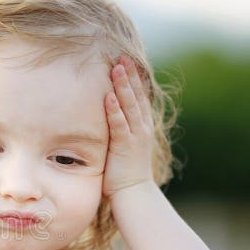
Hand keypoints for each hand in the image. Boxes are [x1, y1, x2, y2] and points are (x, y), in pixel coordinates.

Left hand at [102, 54, 155, 198]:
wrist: (134, 194)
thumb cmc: (125, 172)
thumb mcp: (124, 146)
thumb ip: (119, 130)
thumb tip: (107, 117)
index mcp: (142, 126)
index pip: (139, 97)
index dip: (134, 78)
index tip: (127, 60)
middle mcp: (142, 128)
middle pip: (136, 96)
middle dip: (130, 75)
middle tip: (123, 56)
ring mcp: (135, 136)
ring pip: (130, 106)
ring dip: (123, 86)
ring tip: (117, 68)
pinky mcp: (125, 146)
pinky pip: (120, 125)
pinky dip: (115, 111)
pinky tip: (109, 98)